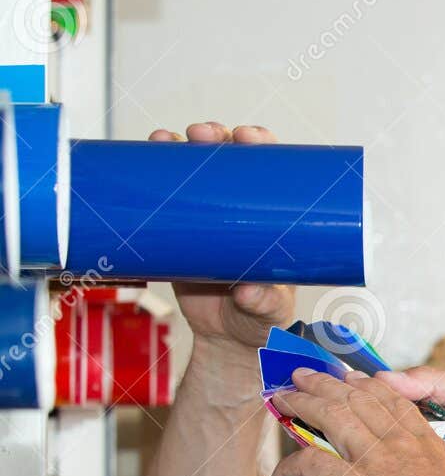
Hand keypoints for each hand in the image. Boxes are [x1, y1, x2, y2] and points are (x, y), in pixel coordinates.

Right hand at [148, 123, 294, 350]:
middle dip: (215, 139)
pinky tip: (141, 157)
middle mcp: (240, 212)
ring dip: (178, 149)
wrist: (226, 340)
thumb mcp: (270, 311)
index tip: (249, 137)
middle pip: (228, 161)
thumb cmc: (260, 321)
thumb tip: (248, 290)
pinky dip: (150, 177)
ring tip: (166, 140)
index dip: (261, 146)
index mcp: (272, 221)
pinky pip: (163, 199)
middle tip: (204, 134)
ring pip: (191, 173)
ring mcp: (206, 220)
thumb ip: (264, 302)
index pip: (271, 172)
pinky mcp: (177, 233)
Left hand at [267, 368, 444, 475]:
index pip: (389, 399)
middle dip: (324, 384)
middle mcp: (397, 442)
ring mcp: (373, 460)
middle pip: (354, 398)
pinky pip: (310, 464)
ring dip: (301, 404)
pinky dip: (290, 467)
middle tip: (303, 376)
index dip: (364, 384)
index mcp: (424, 441)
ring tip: (281, 400)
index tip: (348, 379)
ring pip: (329, 416)